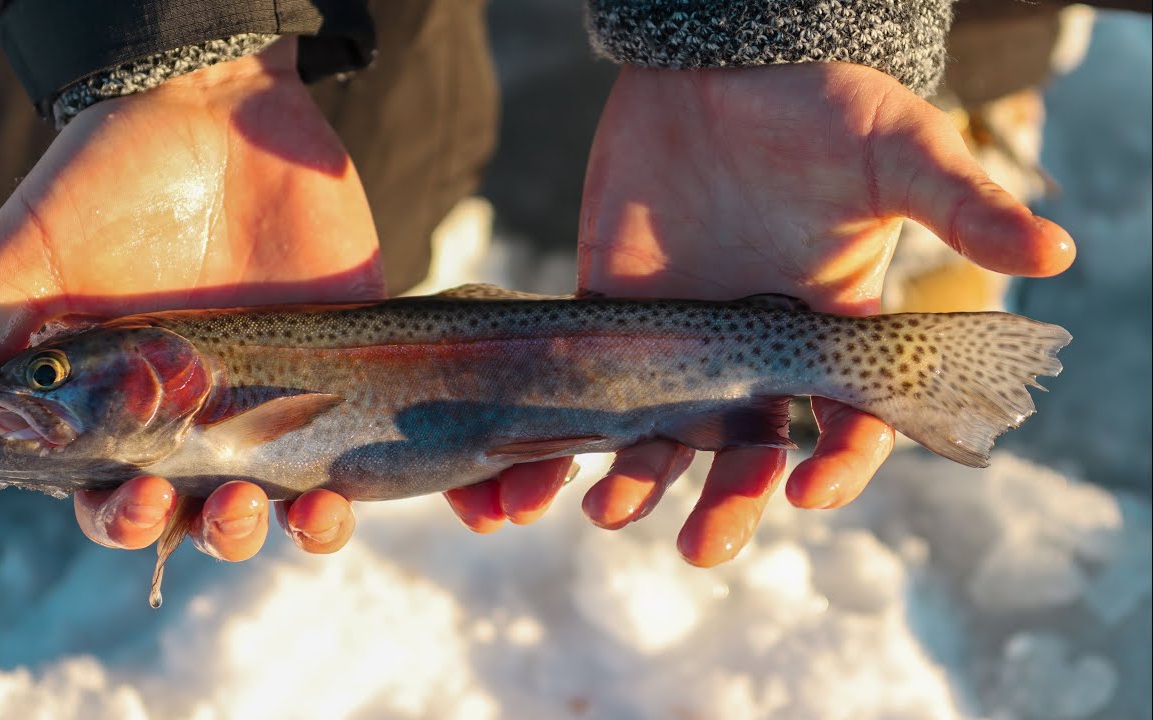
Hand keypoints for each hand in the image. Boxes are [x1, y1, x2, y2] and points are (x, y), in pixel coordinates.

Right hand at [0, 39, 379, 561]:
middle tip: (227, 504)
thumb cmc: (104, 181)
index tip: (143, 499)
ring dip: (295, 528)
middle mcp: (197, 407)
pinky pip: (356, 437)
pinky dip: (358, 480)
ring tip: (299, 511)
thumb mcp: (27, 261)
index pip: (116, 493)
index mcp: (118, 401)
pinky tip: (346, 489)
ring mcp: (272, 384)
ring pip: (289, 494)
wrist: (208, 103)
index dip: (125, 519)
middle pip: (207, 511)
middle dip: (216, 530)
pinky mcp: (339, 353)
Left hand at [447, 62, 1074, 560]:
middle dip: (728, 504)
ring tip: (611, 509)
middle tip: (704, 545)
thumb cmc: (819, 105)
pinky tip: (529, 481)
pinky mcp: (609, 315)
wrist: (718, 60)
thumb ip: (960, 207)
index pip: (847, 423)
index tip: (809, 490)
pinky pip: (582, 388)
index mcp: (828, 333)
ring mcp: (679, 340)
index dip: (840, 466)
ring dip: (637, 483)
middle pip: (747, 452)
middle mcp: (752, 353)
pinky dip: (556, 439)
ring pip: (661, 436)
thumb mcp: (897, 151)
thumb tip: (1056, 256)